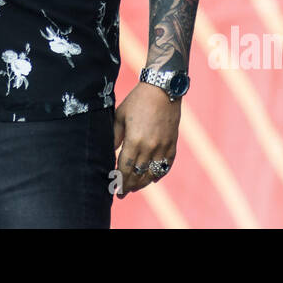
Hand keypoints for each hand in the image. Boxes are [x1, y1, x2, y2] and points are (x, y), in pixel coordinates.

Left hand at [112, 81, 180, 196]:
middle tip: (122, 193)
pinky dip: (159, 174)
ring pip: (152, 173)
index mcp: (134, 140)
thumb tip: (109, 153)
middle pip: (138, 174)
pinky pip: (167, 165)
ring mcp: (163, 147)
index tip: (114, 188)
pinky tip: (153, 179)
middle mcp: (150, 147)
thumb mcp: (120, 116)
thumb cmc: (138, 100)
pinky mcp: (172, 144)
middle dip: (129, 185)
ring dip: (143, 183)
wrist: (163, 89)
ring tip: (135, 187)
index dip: (119, 180)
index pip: (125, 168)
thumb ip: (115, 136)